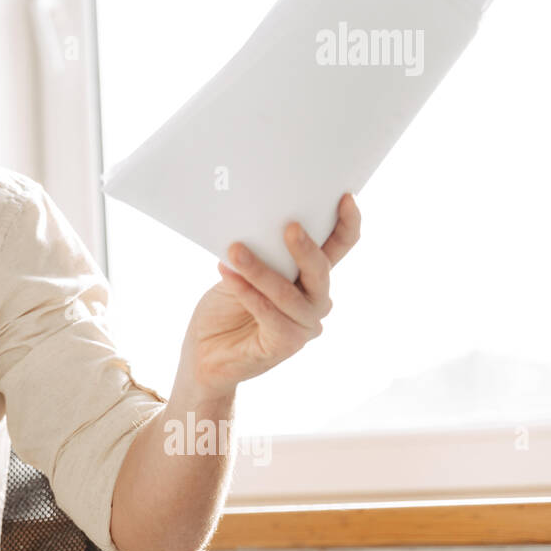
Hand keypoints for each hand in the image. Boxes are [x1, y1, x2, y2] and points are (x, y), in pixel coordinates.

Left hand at [178, 193, 361, 396]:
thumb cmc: (225, 308)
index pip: (338, 248)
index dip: (346, 224)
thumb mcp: (242, 270)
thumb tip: (254, 217)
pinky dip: (248, 293)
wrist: (204, 353)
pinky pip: (269, 314)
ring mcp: (303, 326)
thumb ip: (259, 251)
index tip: (344, 198)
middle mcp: (315, 301)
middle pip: (321, 271)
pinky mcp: (285, 345)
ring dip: (261, 270)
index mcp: (309, 277)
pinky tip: (228, 275)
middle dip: (306, 248)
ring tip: (235, 250)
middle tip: (289, 226)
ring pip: (289, 293)